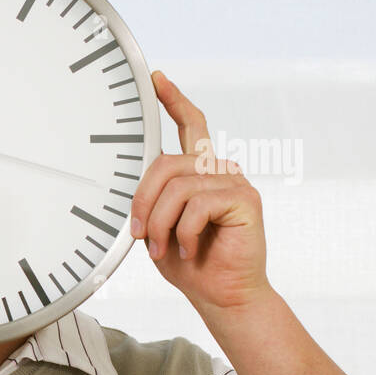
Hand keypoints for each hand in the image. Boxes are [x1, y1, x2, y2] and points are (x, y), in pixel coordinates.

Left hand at [130, 70, 272, 314]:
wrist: (221, 294)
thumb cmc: (188, 263)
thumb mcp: (157, 227)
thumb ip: (150, 200)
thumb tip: (130, 191)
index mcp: (198, 172)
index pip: (189, 126)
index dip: (174, 100)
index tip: (157, 79)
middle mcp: (218, 170)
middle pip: (165, 164)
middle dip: (143, 201)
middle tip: (140, 234)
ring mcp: (234, 182)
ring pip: (177, 188)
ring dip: (160, 224)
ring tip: (162, 248)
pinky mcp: (245, 200)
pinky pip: (197, 206)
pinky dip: (182, 232)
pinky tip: (188, 248)